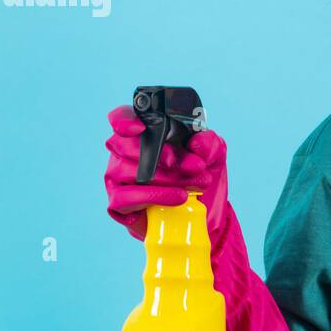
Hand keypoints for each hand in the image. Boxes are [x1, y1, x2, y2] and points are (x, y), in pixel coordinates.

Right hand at [103, 105, 228, 241]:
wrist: (200, 211)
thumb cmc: (197, 175)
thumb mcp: (213, 155)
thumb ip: (209, 143)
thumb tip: (197, 142)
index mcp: (142, 132)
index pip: (121, 118)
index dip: (124, 121)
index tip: (141, 128)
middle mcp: (123, 152)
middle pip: (129, 146)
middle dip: (167, 156)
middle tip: (195, 165)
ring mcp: (117, 177)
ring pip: (132, 173)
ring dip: (168, 179)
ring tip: (195, 185)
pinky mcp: (118, 202)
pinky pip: (127, 198)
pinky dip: (154, 196)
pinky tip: (178, 198)